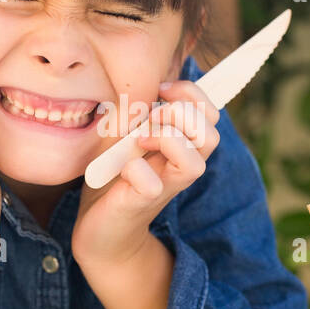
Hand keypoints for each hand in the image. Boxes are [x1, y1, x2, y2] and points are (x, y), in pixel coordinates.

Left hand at [72, 79, 219, 267]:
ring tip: (139, 141)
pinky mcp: (141, 202)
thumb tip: (145, 81)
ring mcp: (165, 186)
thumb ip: (138, 110)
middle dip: (180, 114)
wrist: (98, 227)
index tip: (159, 91)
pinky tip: (122, 169)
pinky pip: (151, 183)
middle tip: (148, 119)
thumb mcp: (124, 132)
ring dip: (166, 139)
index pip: (210, 114)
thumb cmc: (113, 177)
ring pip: (195, 162)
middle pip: (211, 135)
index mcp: (181, 145)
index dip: (191, 94)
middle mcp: (180, 166)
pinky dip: (134, 169)